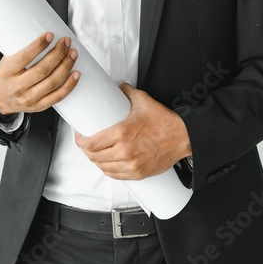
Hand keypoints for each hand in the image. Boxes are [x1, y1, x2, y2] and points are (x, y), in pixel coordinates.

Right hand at [0, 33, 79, 115]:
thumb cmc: (6, 76)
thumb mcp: (7, 61)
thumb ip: (22, 50)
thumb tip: (45, 36)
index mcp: (8, 72)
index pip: (24, 58)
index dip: (39, 46)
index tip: (49, 35)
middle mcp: (18, 86)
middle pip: (43, 70)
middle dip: (58, 54)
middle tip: (66, 42)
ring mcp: (29, 98)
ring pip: (52, 82)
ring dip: (65, 66)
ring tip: (72, 54)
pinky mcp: (39, 106)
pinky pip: (57, 96)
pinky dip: (69, 85)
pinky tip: (75, 74)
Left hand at [75, 83, 191, 180]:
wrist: (183, 137)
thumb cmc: (164, 121)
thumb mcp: (143, 101)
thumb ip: (127, 92)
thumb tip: (118, 87)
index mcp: (122, 134)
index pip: (91, 143)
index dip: (80, 141)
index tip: (79, 135)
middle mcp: (124, 152)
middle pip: (94, 157)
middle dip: (86, 150)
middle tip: (86, 142)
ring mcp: (131, 165)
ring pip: (103, 167)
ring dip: (96, 161)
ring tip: (95, 152)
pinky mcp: (138, 174)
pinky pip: (116, 176)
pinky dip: (108, 170)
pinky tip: (107, 164)